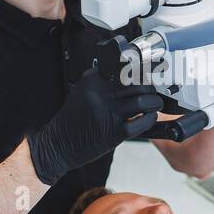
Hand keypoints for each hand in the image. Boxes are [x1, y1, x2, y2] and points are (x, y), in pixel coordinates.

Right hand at [27, 68, 162, 184]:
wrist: (58, 144)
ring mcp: (108, 112)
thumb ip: (102, 82)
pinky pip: (141, 122)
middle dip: (150, 89)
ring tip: (155, 104)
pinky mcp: (114, 132)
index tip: (146, 76)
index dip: (140, 73)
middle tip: (152, 93)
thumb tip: (130, 76)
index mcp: (93, 80)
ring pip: (142, 101)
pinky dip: (150, 119)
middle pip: (137, 84)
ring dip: (154, 103)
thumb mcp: (82, 92)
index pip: (124, 69)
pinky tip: (149, 118)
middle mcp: (101, 93)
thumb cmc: (73, 119)